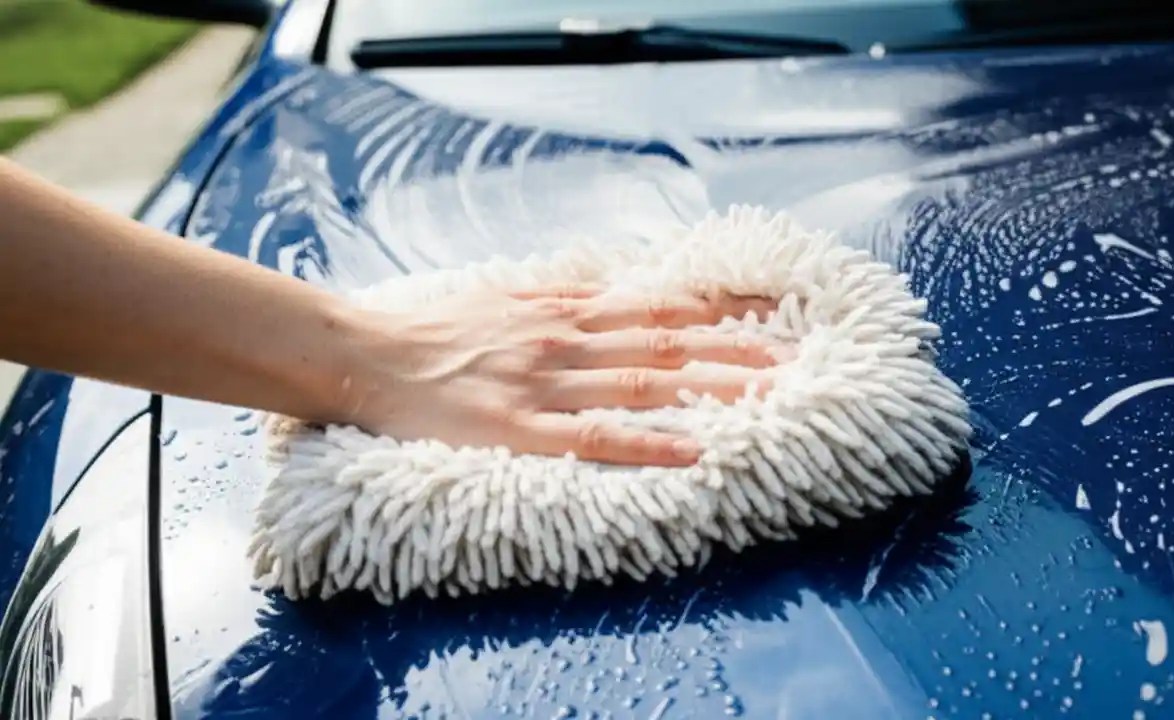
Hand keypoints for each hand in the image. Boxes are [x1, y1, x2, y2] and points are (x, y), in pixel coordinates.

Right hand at [340, 285, 780, 465]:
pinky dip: (650, 443)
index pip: (659, 307)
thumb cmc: (436, 331)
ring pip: (646, 383)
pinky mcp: (518, 430)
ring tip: (770, 399)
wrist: (365, 354)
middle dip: (738, 353)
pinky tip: (695, 452)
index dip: (721, 313)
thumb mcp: (508, 297)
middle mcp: (564, 339)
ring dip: (713, 389)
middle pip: (668, 344)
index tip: (773, 318)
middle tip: (797, 362)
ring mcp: (544, 384)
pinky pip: (595, 437)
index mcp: (563, 310)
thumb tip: (620, 291)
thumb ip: (566, 297)